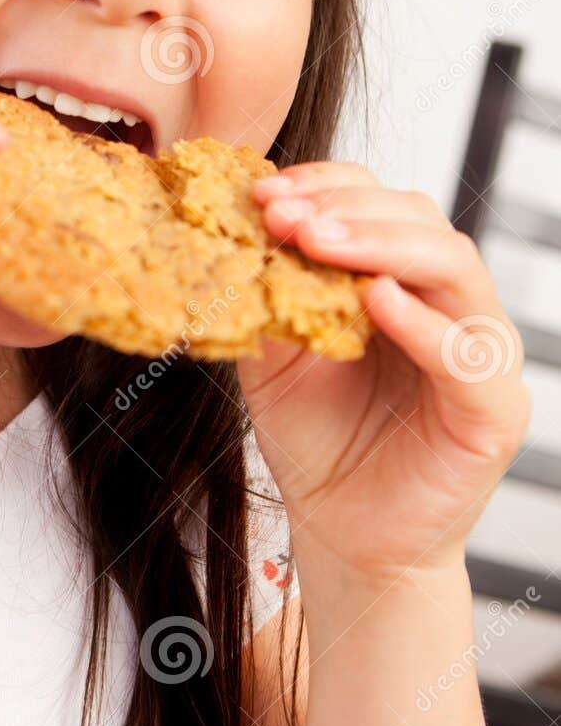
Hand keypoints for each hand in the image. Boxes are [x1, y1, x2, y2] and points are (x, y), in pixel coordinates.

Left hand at [235, 161, 530, 587]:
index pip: (379, 204)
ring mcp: (479, 353)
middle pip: (419, 221)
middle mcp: (449, 304)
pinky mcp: (492, 409)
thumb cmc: (320, 442)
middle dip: (346, 210)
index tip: (263, 192)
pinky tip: (373, 302)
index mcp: (401, 279)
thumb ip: (268, 296)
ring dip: (379, 245)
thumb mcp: (276, 356)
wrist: (345, 538)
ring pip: (451, 267)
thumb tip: (233, 231)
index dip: (325, 187)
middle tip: (283, 214)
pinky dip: (422, 322)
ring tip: (316, 241)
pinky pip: (465, 354)